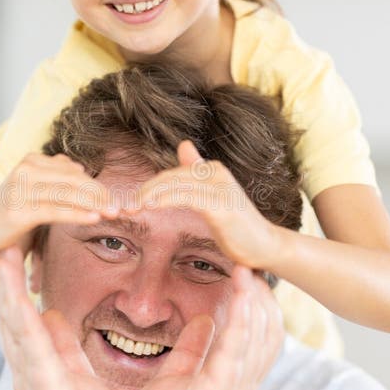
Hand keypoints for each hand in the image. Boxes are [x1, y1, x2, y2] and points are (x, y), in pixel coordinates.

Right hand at [0, 153, 117, 256]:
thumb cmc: (15, 212)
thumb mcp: (38, 191)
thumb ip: (58, 178)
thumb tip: (82, 169)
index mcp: (34, 161)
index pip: (75, 172)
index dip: (99, 186)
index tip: (121, 199)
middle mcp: (26, 169)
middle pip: (74, 180)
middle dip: (101, 194)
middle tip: (125, 206)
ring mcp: (19, 188)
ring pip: (66, 193)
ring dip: (94, 203)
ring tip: (114, 212)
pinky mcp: (17, 210)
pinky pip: (53, 209)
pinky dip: (76, 213)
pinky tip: (94, 217)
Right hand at [0, 246, 129, 389]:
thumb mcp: (79, 379)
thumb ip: (65, 348)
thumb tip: (52, 314)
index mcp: (40, 367)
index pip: (23, 317)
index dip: (15, 283)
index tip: (15, 247)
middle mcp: (29, 372)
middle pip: (11, 317)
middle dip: (5, 280)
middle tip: (1, 240)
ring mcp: (34, 383)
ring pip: (16, 326)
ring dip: (7, 290)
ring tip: (3, 253)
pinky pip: (31, 348)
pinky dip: (21, 316)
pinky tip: (14, 292)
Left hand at [128, 266, 284, 389]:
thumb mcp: (176, 380)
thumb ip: (191, 351)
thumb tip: (202, 320)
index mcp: (227, 378)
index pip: (253, 329)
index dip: (252, 298)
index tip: (243, 265)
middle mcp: (236, 384)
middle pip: (264, 331)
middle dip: (259, 296)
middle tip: (251, 259)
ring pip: (255, 340)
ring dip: (253, 304)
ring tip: (248, 270)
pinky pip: (234, 359)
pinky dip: (241, 328)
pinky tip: (240, 301)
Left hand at [131, 141, 281, 271]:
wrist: (265, 245)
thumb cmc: (238, 227)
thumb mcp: (214, 196)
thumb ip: (198, 172)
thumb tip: (184, 144)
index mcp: (212, 170)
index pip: (172, 174)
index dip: (150, 187)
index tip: (131, 202)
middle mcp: (216, 173)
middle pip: (170, 178)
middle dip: (144, 191)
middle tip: (124, 207)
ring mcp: (220, 187)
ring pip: (175, 185)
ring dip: (148, 196)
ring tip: (130, 208)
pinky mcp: (221, 204)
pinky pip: (185, 198)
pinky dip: (164, 200)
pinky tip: (148, 207)